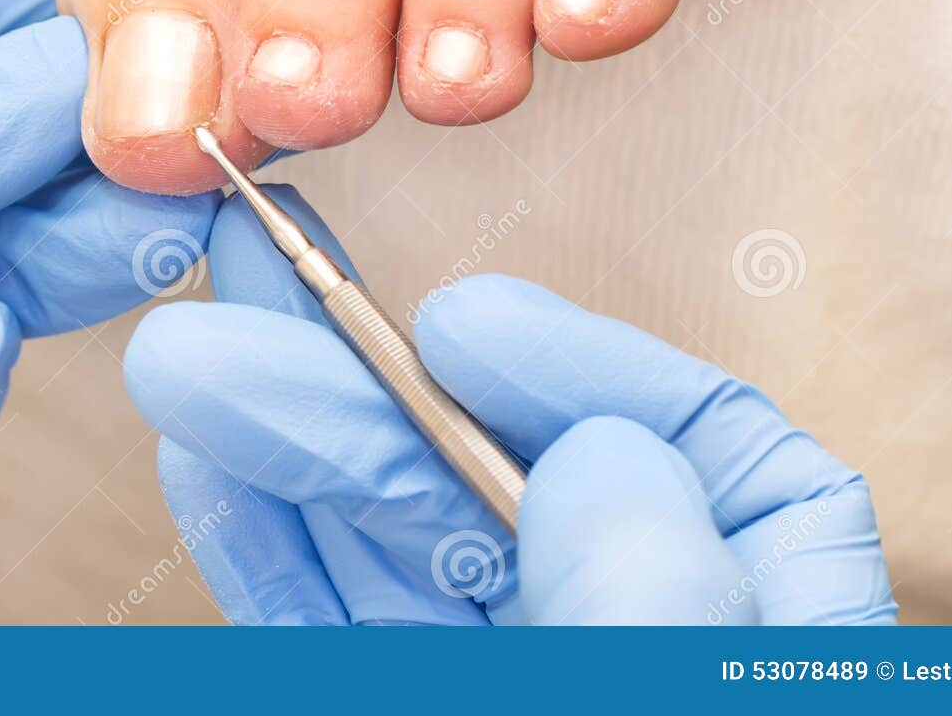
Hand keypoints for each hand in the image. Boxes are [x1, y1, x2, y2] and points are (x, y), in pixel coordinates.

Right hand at [123, 187, 895, 624]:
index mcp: (752, 625)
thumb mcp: (668, 713)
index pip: (715, 459)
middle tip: (255, 279)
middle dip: (363, 380)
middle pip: (506, 477)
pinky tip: (212, 464)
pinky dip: (270, 544)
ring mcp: (504, 658)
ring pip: (397, 540)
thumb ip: (659, 599)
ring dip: (289, 437)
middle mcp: (623, 626)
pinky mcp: (403, 686)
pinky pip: (335, 613)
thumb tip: (594, 450)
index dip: (584, 367)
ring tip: (199, 345)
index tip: (468, 324)